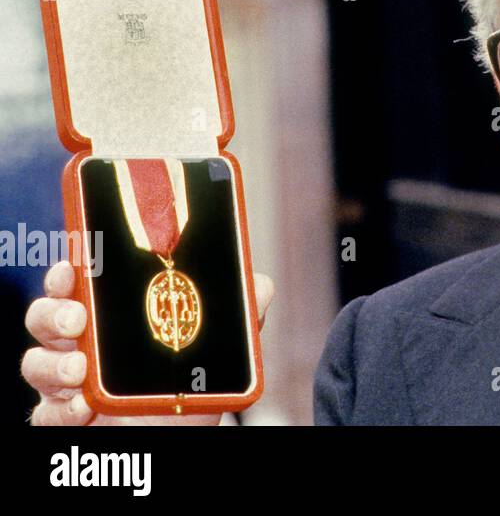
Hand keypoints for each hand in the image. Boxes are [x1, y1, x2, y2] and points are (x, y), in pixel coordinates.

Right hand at [23, 259, 273, 424]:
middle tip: (78, 318)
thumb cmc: (190, 383)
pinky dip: (59, 409)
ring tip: (81, 371)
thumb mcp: (222, 344)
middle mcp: (84, 340)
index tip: (75, 266)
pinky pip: (43, 411)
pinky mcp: (63, 416)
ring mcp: (69, 379)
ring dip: (54, 364)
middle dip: (54, 311)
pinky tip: (83, 408)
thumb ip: (241, 311)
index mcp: (115, 311)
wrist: (181, 435)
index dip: (69, 270)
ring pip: (36, 362)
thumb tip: (260, 284)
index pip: (79, 279)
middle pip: (46, 314)